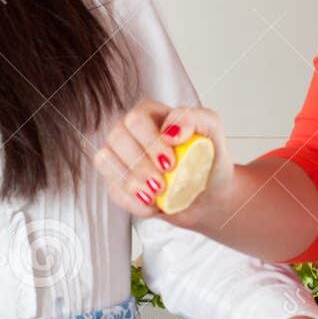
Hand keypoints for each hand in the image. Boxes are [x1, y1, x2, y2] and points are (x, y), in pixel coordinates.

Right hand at [93, 97, 234, 222]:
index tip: (171, 163)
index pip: (136, 119)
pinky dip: (132, 202)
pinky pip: (112, 189)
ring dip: (131, 182)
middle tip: (163, 183)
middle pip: (117, 138)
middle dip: (140, 166)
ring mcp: (120, 156)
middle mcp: (130, 131)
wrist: (209, 194)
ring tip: (157, 194)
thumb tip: (170, 132)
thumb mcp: (212, 130)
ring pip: (105, 160)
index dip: (151, 143)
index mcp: (150, 113)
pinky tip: (152, 205)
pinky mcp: (117, 181)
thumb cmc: (208, 159)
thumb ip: (195, 118)